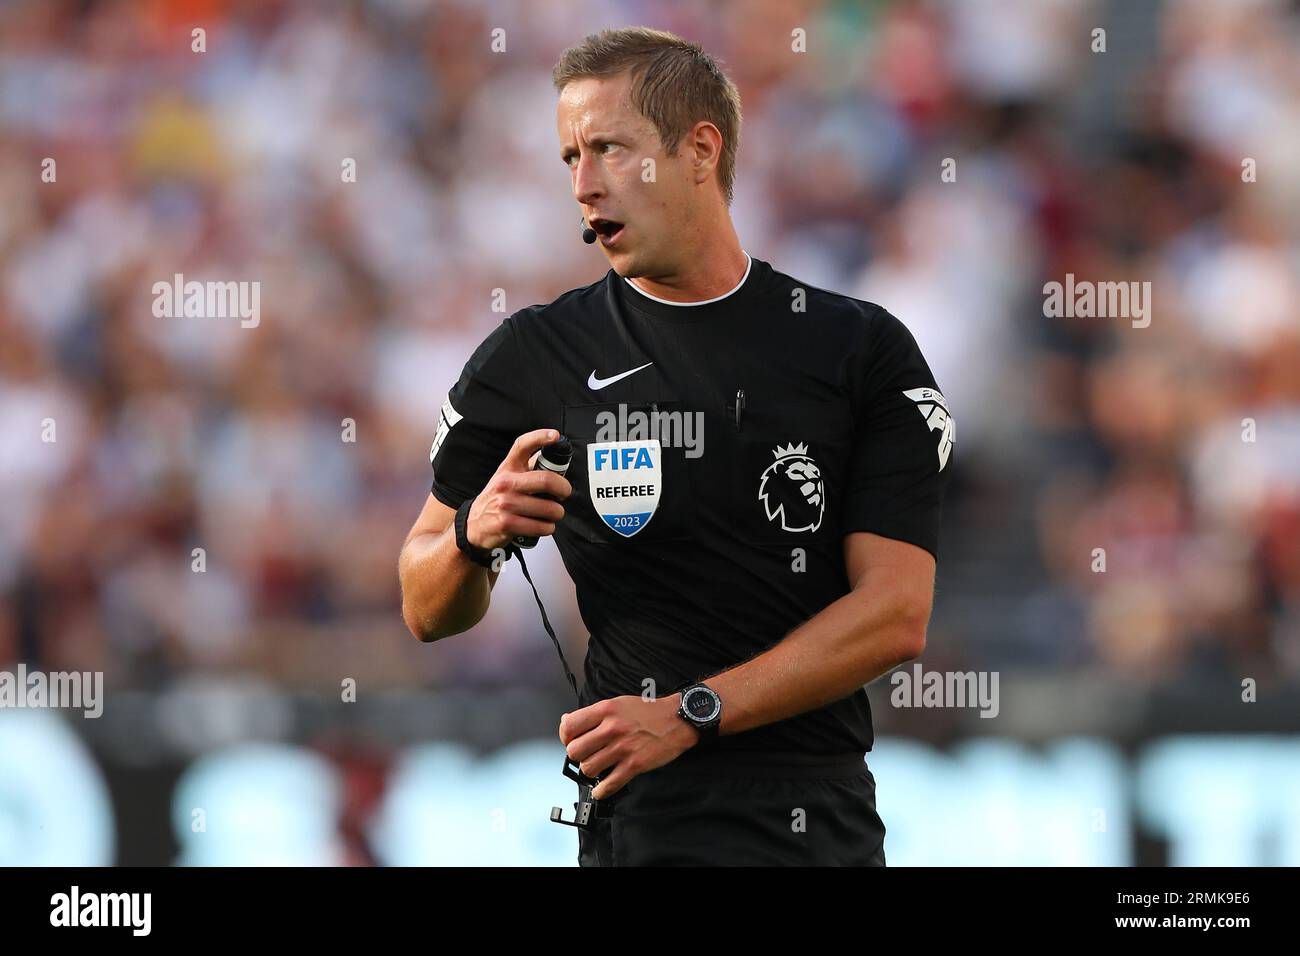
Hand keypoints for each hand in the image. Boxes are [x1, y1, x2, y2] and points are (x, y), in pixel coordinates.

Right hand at [467, 429, 572, 551]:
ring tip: (551, 513)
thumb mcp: (506, 477)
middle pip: (547, 480)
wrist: (474, 524)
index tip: (555, 436)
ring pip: (549, 508)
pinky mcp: (507, 524)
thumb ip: (527, 467)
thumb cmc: (496, 498)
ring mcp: (505, 504)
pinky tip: (542, 525)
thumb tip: (551, 458)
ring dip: (557, 513)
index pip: (522, 445)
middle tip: (564, 493)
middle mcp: (505, 483)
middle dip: (564, 489)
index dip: (540, 437)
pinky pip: (541, 526)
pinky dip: (548, 528)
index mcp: (508, 468)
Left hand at [558, 693, 699, 799]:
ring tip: (598, 767)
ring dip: (590, 772)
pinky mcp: (634, 765)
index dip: (566, 737)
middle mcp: (611, 728)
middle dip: (578, 756)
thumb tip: (568, 721)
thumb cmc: (649, 712)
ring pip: (588, 769)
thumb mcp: (618, 703)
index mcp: (606, 710)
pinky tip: (601, 789)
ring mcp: (623, 748)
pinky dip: (601, 791)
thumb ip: (594, 713)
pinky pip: (609, 784)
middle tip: (586, 755)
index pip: (569, 726)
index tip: (571, 741)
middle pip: (574, 751)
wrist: (677, 719)